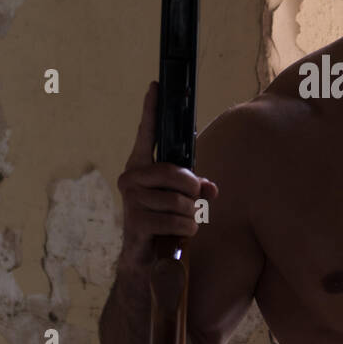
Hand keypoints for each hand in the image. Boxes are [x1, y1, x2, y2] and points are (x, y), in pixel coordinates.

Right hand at [116, 81, 217, 266]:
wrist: (144, 258)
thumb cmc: (163, 220)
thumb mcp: (182, 200)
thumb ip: (197, 189)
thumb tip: (211, 190)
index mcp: (140, 167)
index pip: (146, 134)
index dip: (151, 110)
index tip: (156, 85)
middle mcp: (131, 178)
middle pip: (174, 173)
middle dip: (192, 189)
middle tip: (194, 200)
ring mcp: (131, 199)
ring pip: (179, 200)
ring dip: (191, 214)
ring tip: (183, 221)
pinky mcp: (136, 222)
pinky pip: (176, 219)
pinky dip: (187, 229)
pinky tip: (179, 234)